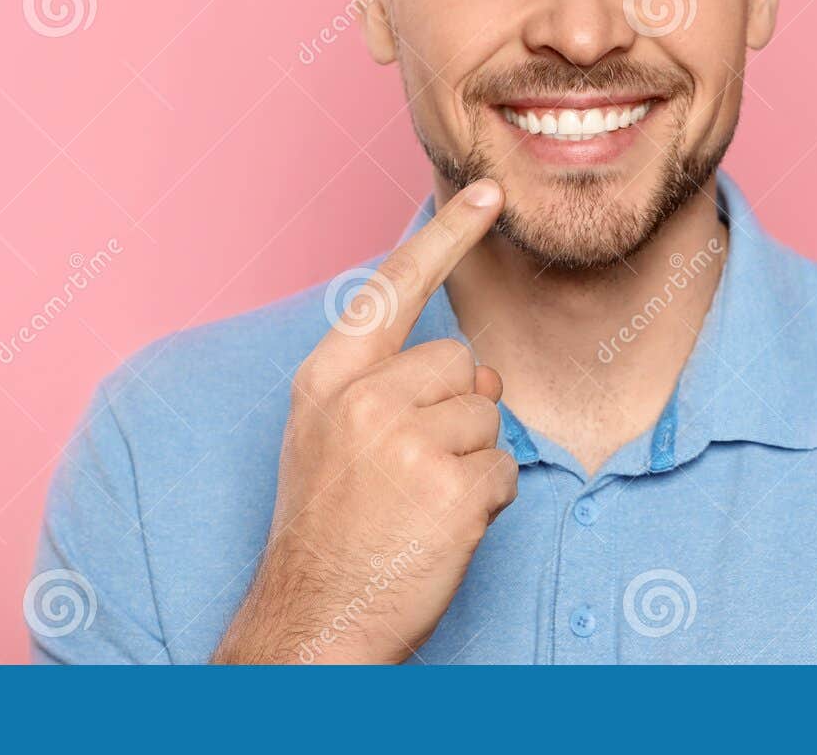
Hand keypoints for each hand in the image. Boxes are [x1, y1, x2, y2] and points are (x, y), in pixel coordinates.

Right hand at [212, 178, 516, 663]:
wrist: (313, 622)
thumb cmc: (328, 532)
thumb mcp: (327, 438)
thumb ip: (383, 386)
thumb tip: (474, 370)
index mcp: (326, 380)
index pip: (392, 289)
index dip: (446, 237)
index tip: (489, 193)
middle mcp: (361, 400)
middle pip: (462, 363)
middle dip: (459, 411)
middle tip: (414, 470)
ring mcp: (404, 443)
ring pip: (489, 415)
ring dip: (473, 460)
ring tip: (420, 504)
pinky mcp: (448, 489)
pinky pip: (503, 468)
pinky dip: (487, 500)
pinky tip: (441, 529)